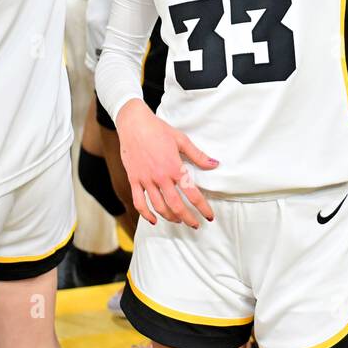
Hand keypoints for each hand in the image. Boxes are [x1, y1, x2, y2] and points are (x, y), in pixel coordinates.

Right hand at [115, 100, 217, 227]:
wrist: (133, 123)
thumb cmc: (158, 129)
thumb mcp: (181, 139)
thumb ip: (198, 155)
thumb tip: (214, 164)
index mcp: (174, 167)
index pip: (192, 193)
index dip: (202, 207)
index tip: (209, 216)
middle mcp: (160, 177)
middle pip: (176, 205)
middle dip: (188, 218)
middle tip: (195, 224)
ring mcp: (145, 179)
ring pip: (158, 207)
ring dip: (170, 217)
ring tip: (178, 220)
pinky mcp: (134, 179)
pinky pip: (139, 202)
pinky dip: (146, 214)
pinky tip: (153, 220)